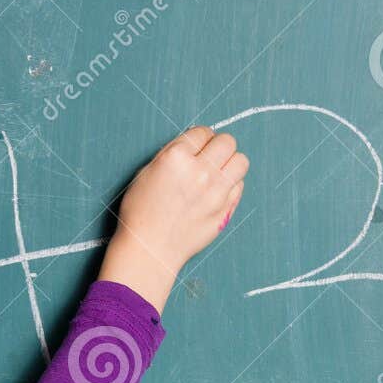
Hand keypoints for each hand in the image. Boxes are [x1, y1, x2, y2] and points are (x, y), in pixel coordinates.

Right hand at [98, 126, 248, 314]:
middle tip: (210, 158)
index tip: (197, 148)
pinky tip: (216, 192)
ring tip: (217, 174)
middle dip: (218, 147)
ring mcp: (216, 192)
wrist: (149, 249)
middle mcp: (200, 171)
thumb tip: (194, 146)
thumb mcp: (146, 173)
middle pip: (227, 142)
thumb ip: (172, 155)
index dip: (200, 139)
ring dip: (230, 163)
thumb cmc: (141, 213)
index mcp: (176, 158)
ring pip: (241, 161)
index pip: (202, 132)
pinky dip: (231, 185)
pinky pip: (239, 185)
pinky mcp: (225, 209)